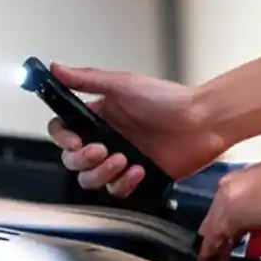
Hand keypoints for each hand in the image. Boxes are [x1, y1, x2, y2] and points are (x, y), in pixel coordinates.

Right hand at [45, 64, 228, 196]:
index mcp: (98, 117)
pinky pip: (116, 191)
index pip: (63, 131)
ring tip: (123, 160)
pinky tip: (140, 170)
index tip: (73, 140)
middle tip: (100, 150)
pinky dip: (124, 184)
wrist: (204, 122)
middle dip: (82, 159)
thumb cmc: (169, 100)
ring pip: (90, 179)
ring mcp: (120, 160)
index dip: (62, 139)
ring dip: (101, 173)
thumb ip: (86, 79)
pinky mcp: (137, 179)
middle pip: (72, 160)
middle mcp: (105, 139)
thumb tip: (55, 68)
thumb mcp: (123, 85)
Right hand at [196, 151, 260, 260]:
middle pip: (233, 227)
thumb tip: (208, 242)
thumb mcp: (238, 208)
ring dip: (254, 247)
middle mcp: (251, 193)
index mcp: (231, 189)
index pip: (210, 225)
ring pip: (259, 231)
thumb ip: (218, 226)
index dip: (206, 251)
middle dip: (227, 248)